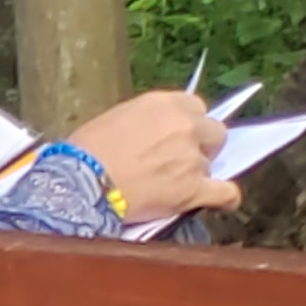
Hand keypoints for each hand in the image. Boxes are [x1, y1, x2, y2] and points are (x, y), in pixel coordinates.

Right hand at [64, 90, 237, 219]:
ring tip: (170, 186)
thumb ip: (148, 121)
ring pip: (211, 165)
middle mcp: (186, 126)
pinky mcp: (194, 189)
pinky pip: (226, 193)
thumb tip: (159, 132)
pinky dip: (226, 198)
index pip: (196, 107)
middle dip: (201, 145)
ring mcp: (193, 158)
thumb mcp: (116, 119)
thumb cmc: (85, 152)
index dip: (189, 123)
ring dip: (196, 174)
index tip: (179, 135)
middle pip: (213, 132)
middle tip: (179, 160)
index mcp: (165, 104)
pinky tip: (224, 201)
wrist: (79, 183)